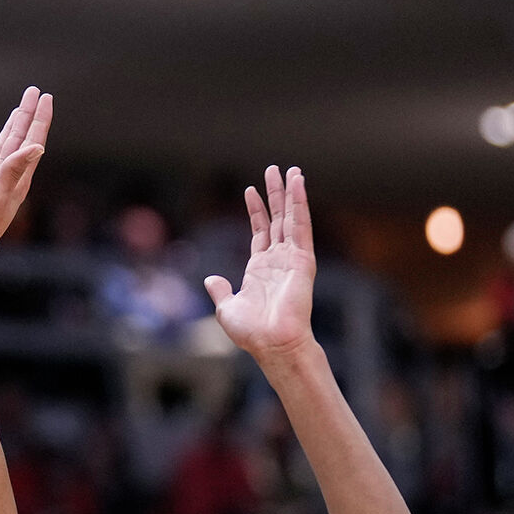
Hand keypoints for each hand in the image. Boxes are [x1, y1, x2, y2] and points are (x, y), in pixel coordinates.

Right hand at [0, 86, 51, 275]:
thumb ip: (13, 171)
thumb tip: (37, 147)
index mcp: (14, 182)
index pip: (30, 142)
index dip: (39, 119)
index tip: (45, 97)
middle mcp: (1, 181)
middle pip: (17, 141)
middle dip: (26, 116)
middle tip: (33, 92)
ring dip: (6, 129)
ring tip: (14, 110)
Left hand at [204, 165, 316, 362]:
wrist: (272, 343)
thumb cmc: (252, 333)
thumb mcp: (227, 308)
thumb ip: (220, 291)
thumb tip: (210, 279)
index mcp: (261, 269)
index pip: (260, 231)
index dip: (256, 210)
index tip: (250, 190)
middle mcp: (279, 260)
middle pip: (278, 219)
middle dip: (276, 194)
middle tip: (274, 170)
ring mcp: (292, 258)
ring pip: (292, 217)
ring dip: (291, 193)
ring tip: (291, 171)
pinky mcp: (303, 259)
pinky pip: (301, 225)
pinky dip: (301, 204)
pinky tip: (299, 184)